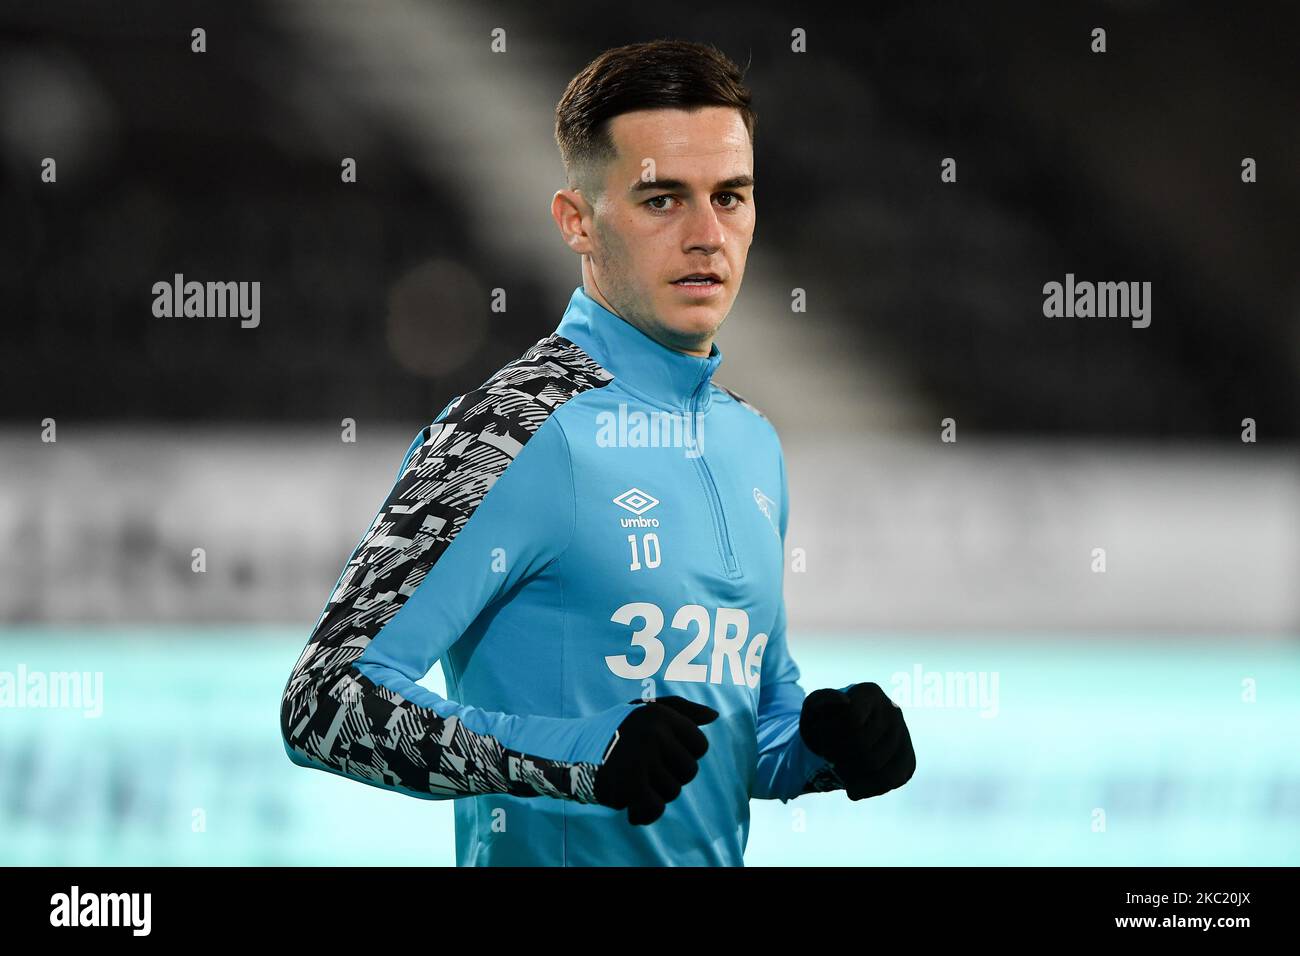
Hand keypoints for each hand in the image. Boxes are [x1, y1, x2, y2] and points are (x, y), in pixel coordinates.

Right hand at [594, 696, 717, 824]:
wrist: (569, 753)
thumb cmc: (613, 731)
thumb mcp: (645, 711)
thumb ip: (682, 710)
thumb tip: (714, 716)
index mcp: (660, 714)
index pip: (700, 745)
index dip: (683, 754)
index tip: (660, 753)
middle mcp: (652, 732)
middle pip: (689, 771)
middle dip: (670, 776)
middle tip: (643, 768)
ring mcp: (640, 757)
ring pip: (672, 791)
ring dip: (654, 793)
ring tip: (631, 779)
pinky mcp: (628, 783)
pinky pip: (655, 808)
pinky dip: (643, 812)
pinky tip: (629, 802)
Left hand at [799, 682, 915, 799]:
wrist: (839, 737)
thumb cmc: (824, 720)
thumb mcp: (813, 707)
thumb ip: (822, 700)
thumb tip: (844, 701)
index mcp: (869, 692)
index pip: (851, 720)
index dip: (829, 735)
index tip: (819, 736)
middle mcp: (892, 710)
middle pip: (862, 745)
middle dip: (837, 756)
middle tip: (827, 755)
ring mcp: (903, 734)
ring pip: (875, 764)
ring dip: (848, 772)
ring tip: (839, 767)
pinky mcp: (907, 758)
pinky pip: (893, 779)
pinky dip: (869, 788)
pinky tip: (853, 790)